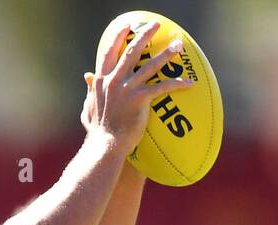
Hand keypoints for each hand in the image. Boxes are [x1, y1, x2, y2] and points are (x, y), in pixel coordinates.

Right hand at [81, 20, 194, 149]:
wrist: (104, 146)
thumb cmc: (97, 131)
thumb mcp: (88, 107)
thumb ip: (90, 90)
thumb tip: (87, 76)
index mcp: (101, 81)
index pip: (109, 53)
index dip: (118, 37)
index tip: (127, 26)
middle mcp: (114, 81)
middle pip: (131, 51)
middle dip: (145, 35)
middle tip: (156, 25)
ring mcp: (127, 89)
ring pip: (151, 66)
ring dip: (167, 53)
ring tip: (179, 45)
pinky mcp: (140, 100)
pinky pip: (162, 87)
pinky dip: (178, 84)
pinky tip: (190, 83)